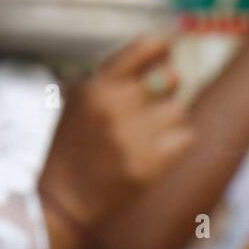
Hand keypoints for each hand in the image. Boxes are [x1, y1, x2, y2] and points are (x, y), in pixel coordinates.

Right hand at [38, 37, 193, 232]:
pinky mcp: (148, 165)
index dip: (165, 46)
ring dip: (169, 122)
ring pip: (179, 110)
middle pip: (172, 78)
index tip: (172, 46)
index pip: (145, 48)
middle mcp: (113, 106)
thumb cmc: (76, 147)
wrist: (63, 201)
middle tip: (153, 106)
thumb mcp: (81, 102)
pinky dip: (175, 145)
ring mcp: (131, 136)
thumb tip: (165, 46)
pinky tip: (154, 153)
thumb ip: (115, 76)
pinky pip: (185, 138)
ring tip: (146, 137)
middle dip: (168, 90)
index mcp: (95, 86)